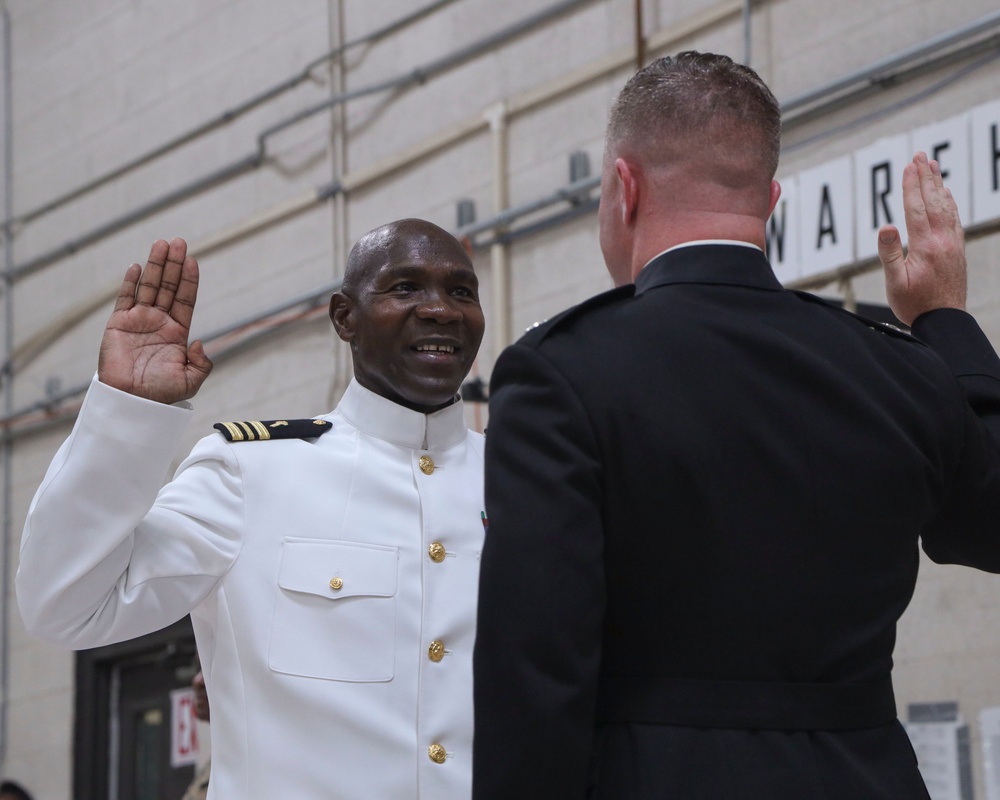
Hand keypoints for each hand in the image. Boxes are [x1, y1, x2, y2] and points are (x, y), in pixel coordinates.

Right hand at [98, 238, 212, 403]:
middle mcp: (159, 323)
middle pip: (168, 287)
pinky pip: (126, 299)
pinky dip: (131, 282)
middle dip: (173, 264)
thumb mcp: (191, 380)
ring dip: (155, 265)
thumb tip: (199, 343)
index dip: (189, 280)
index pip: (185, 300)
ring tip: (162, 244)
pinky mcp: (119, 324)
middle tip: (179, 242)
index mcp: (178, 333)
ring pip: (149, 287)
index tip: (193, 260)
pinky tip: (138, 266)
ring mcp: (139, 321)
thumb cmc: (161, 394)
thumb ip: (202, 363)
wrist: (132, 402)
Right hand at [879, 152, 966, 325]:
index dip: (911, 186)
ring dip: (938, 185)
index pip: (916, 208)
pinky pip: (954, 218)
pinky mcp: (957, 249)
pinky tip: (946, 195)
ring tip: (933, 167)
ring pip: (946, 207)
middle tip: (920, 155)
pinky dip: (949, 202)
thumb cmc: (915, 305)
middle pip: (933, 201)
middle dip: (926, 177)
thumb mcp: (895, 283)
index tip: (908, 166)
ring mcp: (953, 243)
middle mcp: (943, 240)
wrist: (945, 321)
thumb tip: (885, 227)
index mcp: (926, 246)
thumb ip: (889, 254)